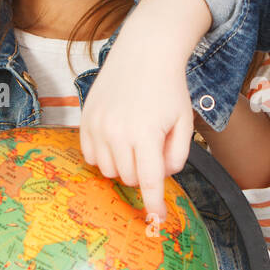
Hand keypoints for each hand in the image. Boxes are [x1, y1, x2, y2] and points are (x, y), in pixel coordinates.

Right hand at [79, 30, 193, 225]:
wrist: (144, 52)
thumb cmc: (169, 87)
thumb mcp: (184, 122)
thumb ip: (177, 155)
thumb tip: (162, 176)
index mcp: (146, 134)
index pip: (148, 181)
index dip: (153, 204)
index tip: (156, 218)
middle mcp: (118, 132)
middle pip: (128, 177)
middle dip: (142, 173)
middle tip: (153, 150)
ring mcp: (98, 125)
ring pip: (108, 170)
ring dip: (123, 166)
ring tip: (135, 142)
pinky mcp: (85, 119)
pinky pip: (91, 156)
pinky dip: (104, 156)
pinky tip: (117, 140)